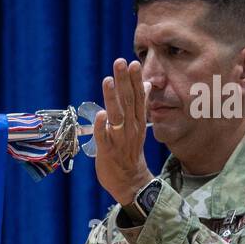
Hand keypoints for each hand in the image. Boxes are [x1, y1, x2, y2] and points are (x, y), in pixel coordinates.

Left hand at [93, 58, 154, 205]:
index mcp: (138, 122)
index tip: (133, 63)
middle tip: (120, 62)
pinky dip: (102, 127)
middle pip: (128, 102)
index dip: (135, 80)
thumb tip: (145, 85)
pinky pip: (104, 138)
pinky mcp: (108, 152)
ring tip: (108, 80)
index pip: (138, 97)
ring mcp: (119, 140)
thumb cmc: (130, 151)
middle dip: (124, 81)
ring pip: (116, 116)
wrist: (130, 181)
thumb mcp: (138, 127)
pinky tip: (100, 114)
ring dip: (112, 98)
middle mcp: (131, 128)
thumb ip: (139, 106)